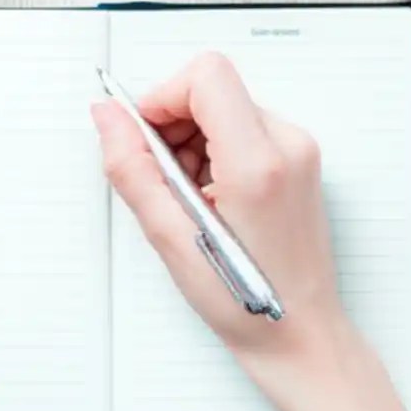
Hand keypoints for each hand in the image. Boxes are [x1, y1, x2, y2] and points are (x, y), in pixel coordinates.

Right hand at [91, 52, 410, 410]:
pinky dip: (215, 152)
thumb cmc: (247, 302)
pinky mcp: (298, 159)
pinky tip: (210, 198)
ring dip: (193, 142)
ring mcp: (299, 150)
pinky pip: (243, 128)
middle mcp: (288, 145)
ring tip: (191, 199)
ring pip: (225, 107)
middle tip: (164, 179)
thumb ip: (132, 168)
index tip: (144, 134)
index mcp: (259, 163)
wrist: (301, 334)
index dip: (162, 96)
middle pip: (213, 89)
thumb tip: (109, 117)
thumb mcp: (171, 238)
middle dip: (174, 124)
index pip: (207, 76)